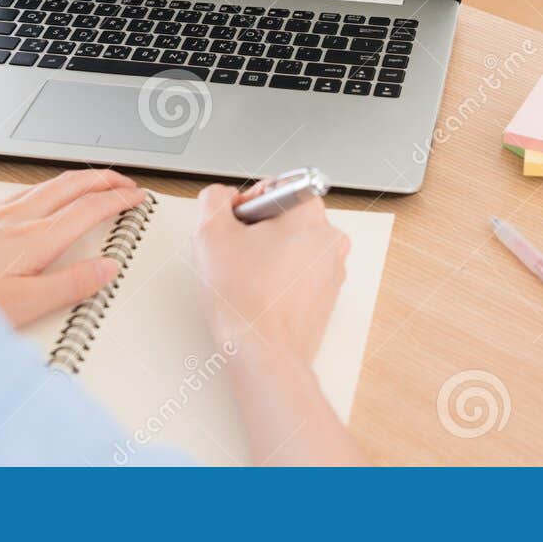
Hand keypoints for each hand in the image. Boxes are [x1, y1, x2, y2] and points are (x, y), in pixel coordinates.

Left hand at [0, 169, 145, 326]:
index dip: (120, 200)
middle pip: (73, 184)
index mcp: (37, 237)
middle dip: (105, 178)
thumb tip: (107, 268)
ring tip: (94, 182)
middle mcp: (18, 216)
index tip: (139, 197)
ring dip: (80, 178)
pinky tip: (43, 196)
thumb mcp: (22, 305)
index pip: (91, 208)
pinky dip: (52, 186)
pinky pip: (27, 189)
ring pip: (50, 183)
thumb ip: (70, 285)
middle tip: (126, 181)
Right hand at [190, 183, 348, 366]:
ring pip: (290, 246)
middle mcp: (330, 237)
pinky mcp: (326, 295)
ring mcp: (332, 269)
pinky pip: (298, 273)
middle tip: (236, 255)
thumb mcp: (210, 232)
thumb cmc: (244, 299)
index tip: (235, 227)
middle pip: (283, 217)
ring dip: (266, 255)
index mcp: (310, 213)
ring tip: (246, 278)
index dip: (247, 205)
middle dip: (256, 231)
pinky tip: (259, 294)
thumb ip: (213, 199)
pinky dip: (278, 278)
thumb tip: (223, 198)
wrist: (263, 353)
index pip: (275, 187)